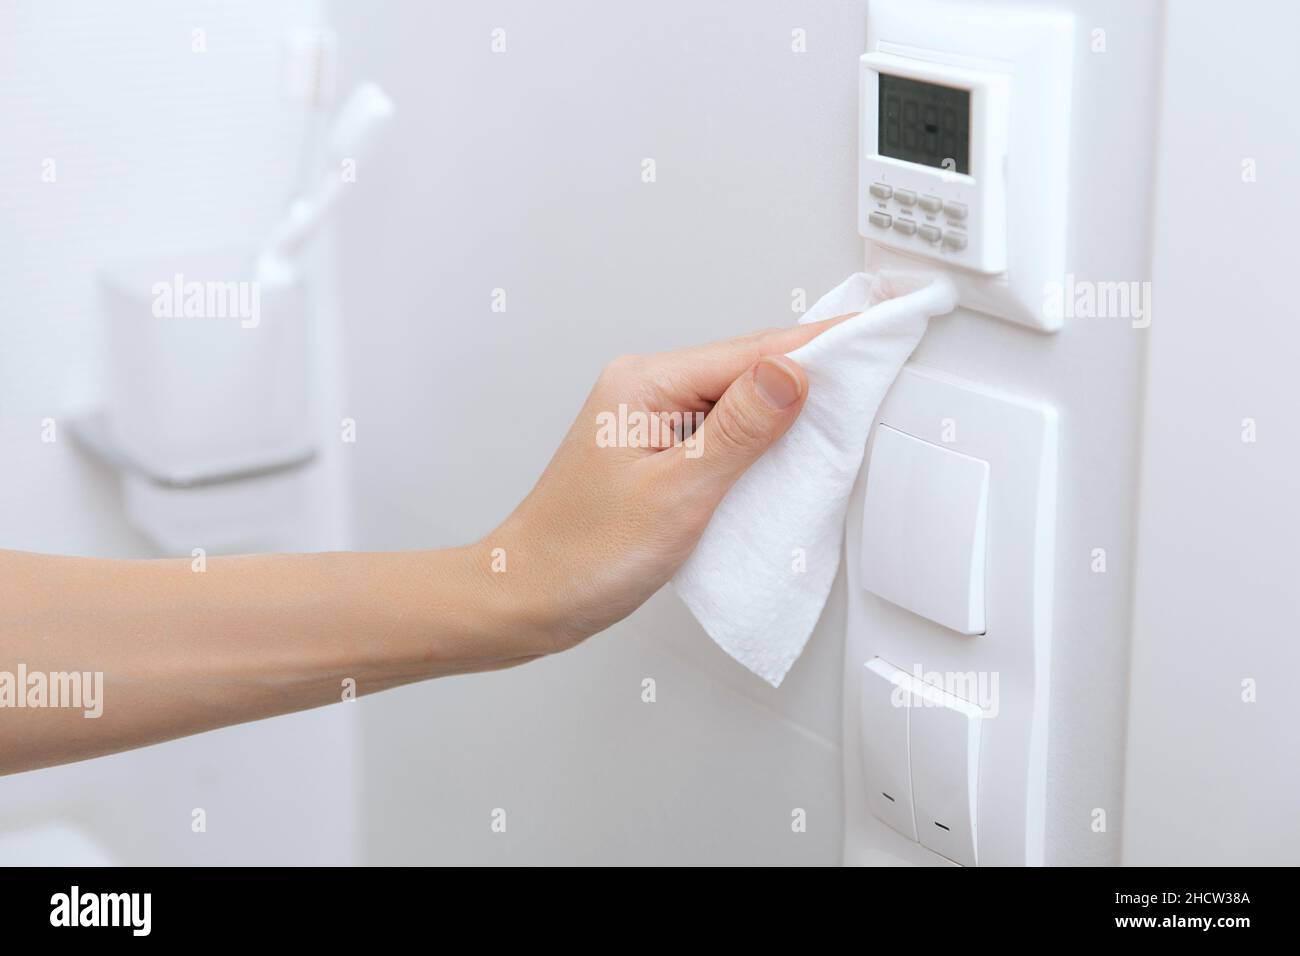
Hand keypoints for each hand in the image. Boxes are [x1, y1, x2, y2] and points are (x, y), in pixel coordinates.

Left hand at [475, 314, 853, 652]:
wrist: (529, 599)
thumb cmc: (582, 554)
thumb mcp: (677, 493)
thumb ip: (739, 431)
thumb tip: (792, 372)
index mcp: (643, 383)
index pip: (750, 351)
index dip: (817, 345)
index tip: (870, 336)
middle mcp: (644, 390)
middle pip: (745, 370)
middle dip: (807, 377)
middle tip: (871, 380)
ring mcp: (649, 421)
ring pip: (735, 404)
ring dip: (782, 416)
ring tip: (838, 421)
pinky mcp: (655, 454)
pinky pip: (719, 435)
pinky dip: (755, 446)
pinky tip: (781, 459)